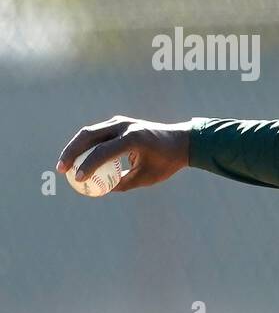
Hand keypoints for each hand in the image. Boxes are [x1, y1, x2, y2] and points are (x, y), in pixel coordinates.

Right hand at [56, 115, 191, 192]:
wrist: (181, 141)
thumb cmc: (166, 162)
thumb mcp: (146, 178)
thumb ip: (123, 183)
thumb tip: (99, 190)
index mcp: (134, 138)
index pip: (103, 151)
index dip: (88, 166)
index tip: (79, 180)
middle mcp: (125, 126)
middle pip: (89, 135)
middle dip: (72, 152)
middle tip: (62, 169)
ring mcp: (121, 121)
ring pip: (89, 132)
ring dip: (75, 147)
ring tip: (64, 165)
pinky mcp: (118, 122)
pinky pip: (97, 133)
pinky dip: (85, 145)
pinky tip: (77, 159)